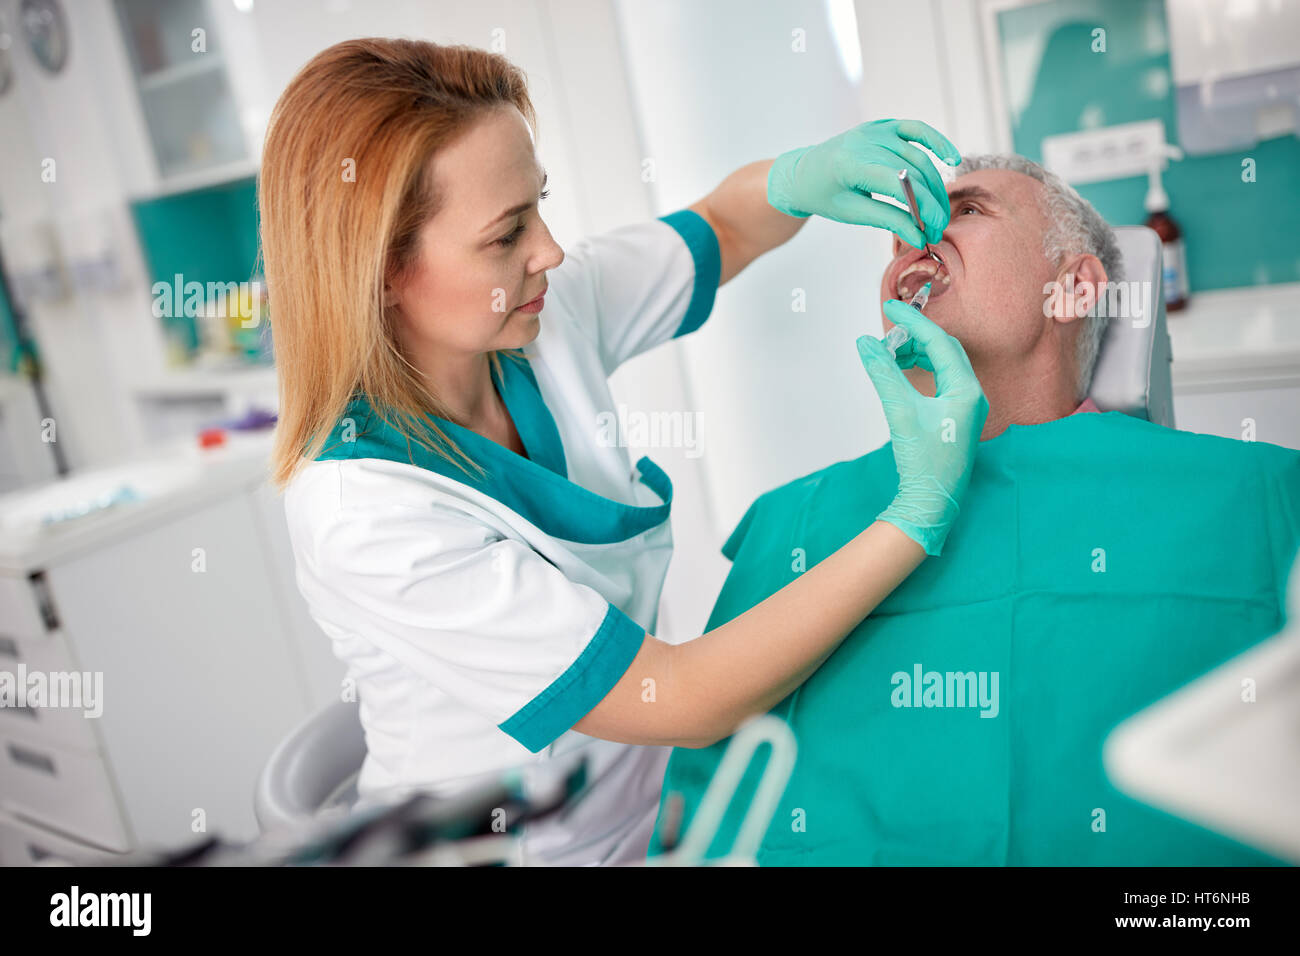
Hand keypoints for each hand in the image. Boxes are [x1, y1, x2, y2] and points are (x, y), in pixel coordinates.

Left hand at [767, 119, 960, 249]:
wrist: (803, 173)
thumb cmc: (825, 195)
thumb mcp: (851, 213)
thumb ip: (887, 220)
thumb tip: (920, 237)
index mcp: (852, 164)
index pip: (900, 184)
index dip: (923, 207)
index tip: (933, 231)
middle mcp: (865, 141)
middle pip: (914, 172)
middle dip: (931, 203)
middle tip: (936, 229)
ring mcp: (876, 129)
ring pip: (920, 157)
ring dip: (935, 186)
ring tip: (939, 212)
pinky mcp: (884, 126)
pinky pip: (917, 130)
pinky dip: (937, 142)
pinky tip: (952, 159)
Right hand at [855, 300, 987, 555]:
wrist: (932, 502)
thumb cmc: (923, 462)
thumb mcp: (900, 412)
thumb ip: (884, 373)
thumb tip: (867, 343)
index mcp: (967, 390)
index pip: (940, 343)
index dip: (914, 322)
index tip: (890, 308)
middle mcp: (973, 394)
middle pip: (946, 350)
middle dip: (916, 336)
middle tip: (889, 329)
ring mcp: (967, 407)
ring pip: (944, 365)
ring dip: (918, 353)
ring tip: (891, 353)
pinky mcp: (957, 418)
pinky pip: (942, 381)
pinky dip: (921, 370)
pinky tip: (902, 373)